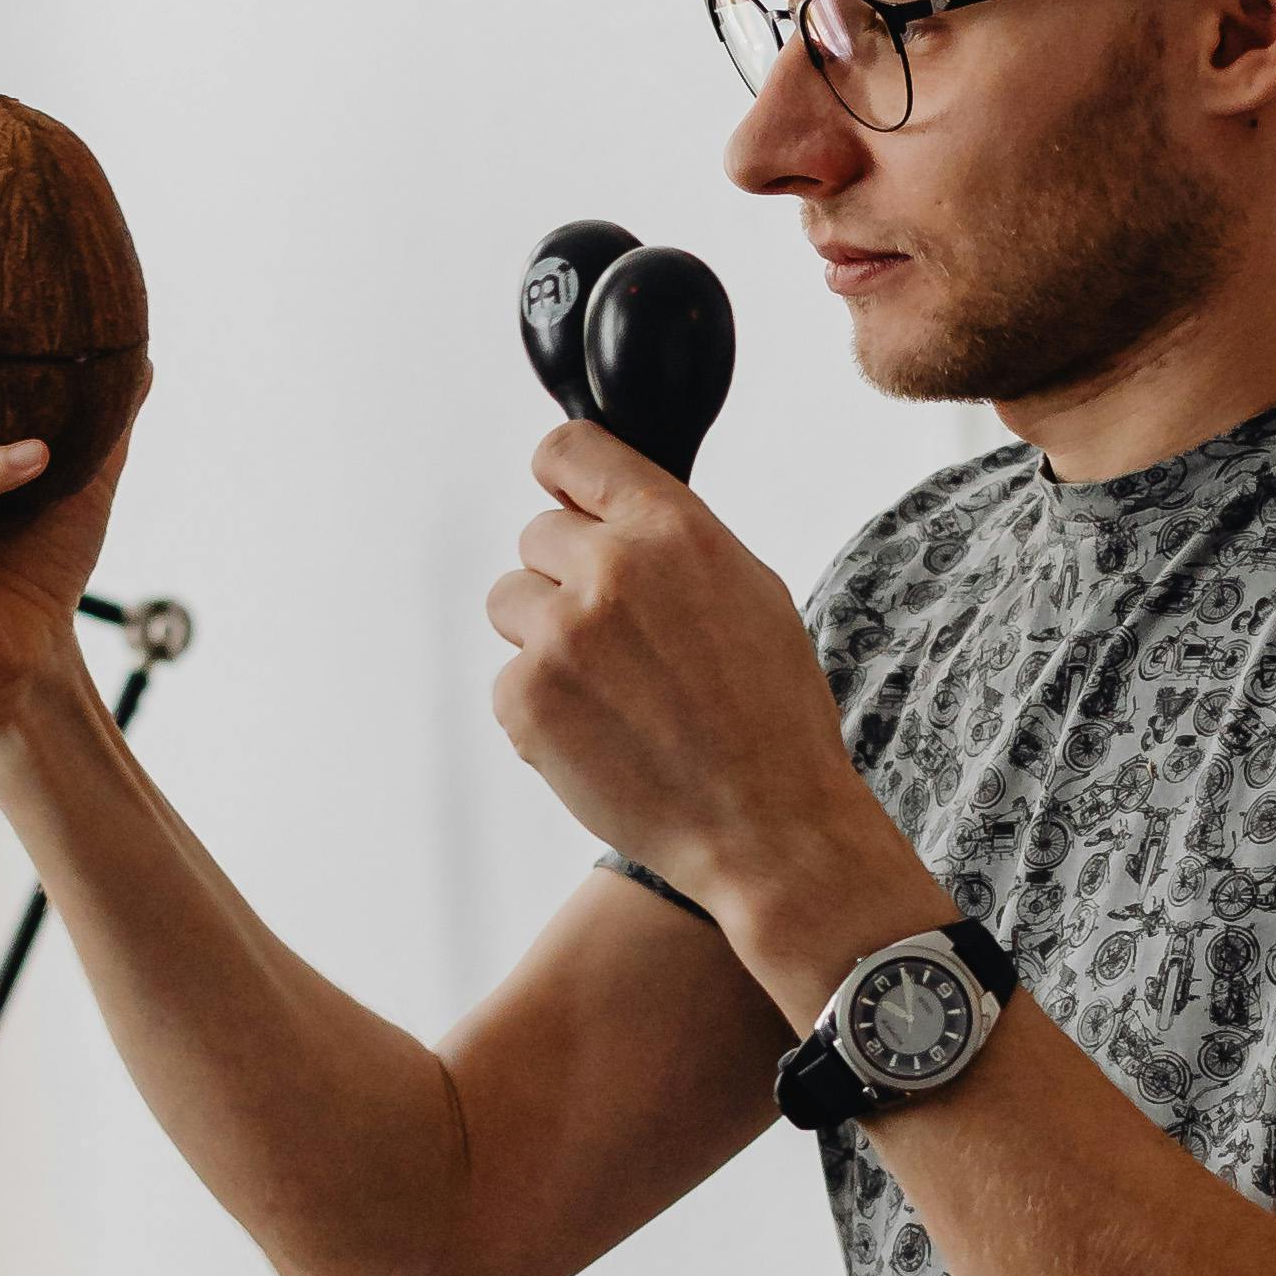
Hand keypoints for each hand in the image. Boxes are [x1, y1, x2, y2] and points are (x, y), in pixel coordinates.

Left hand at [484, 421, 896, 947]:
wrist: (766, 825)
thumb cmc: (770, 713)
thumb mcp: (748, 588)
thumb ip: (671, 539)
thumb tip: (607, 511)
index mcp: (671, 527)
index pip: (569, 451)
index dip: (561, 478)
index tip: (565, 503)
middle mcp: (609, 568)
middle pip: (534, 536)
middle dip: (565, 580)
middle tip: (620, 641)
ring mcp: (560, 635)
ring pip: (510, 603)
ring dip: (544, 639)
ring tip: (612, 690)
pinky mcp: (526, 699)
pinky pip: (506, 678)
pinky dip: (541, 709)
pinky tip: (601, 736)